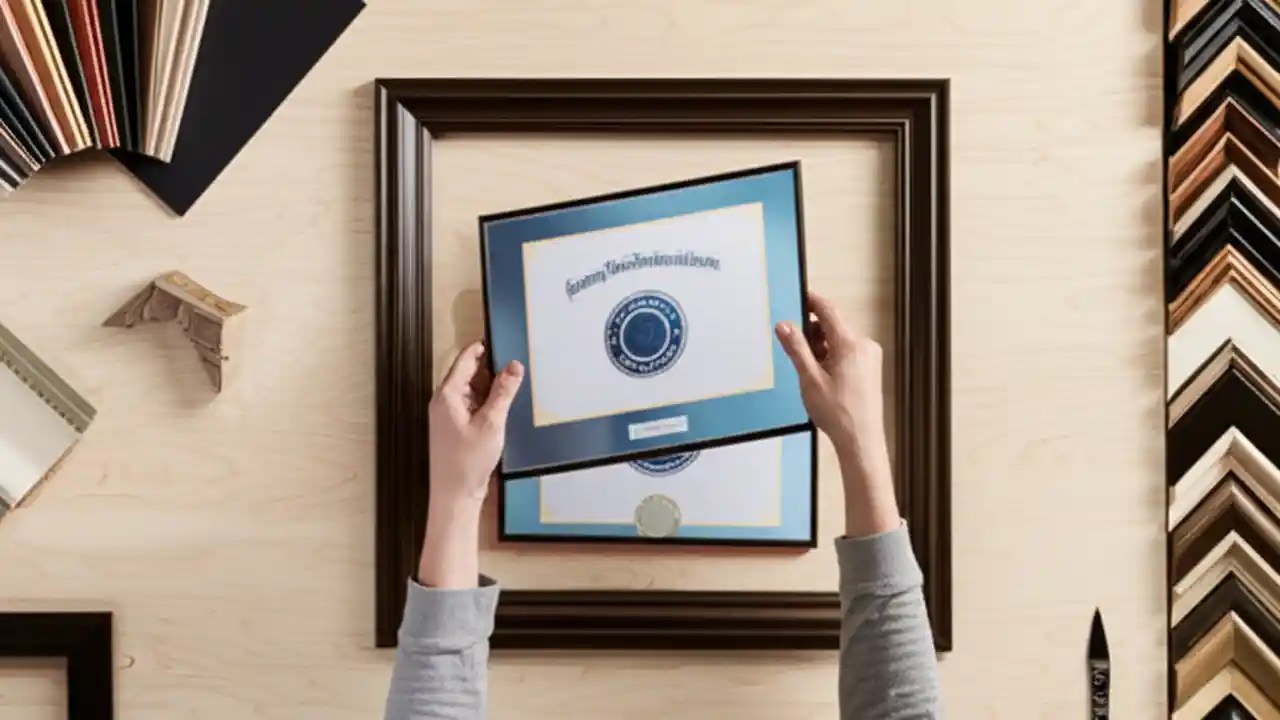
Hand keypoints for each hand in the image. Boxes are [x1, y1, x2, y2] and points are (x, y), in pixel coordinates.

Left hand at [419, 341, 523, 587]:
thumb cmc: (466, 462)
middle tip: (511, 361)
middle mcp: (444, 404)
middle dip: (488, 368)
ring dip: (489, 388)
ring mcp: (448, 418)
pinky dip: (486, 404)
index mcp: (447, 396)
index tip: (495, 338)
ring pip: (470, 392)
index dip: (480, 349)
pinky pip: (471, 407)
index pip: (464, 362)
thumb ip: (503, 392)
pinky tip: (501, 409)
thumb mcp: (492, 423)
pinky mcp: (455, 431)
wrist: (454, 496)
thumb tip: (513, 366)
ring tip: (511, 384)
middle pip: (467, 375)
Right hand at [775, 292, 899, 536]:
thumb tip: (784, 325)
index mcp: (850, 344)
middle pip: (833, 325)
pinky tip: (822, 376)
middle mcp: (864, 345)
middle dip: (813, 332)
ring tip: (810, 370)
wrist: (861, 440)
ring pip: (840, 339)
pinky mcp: (870, 367)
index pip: (828, 310)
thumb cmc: (838, 413)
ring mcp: (869, 356)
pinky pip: (848, 351)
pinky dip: (832, 356)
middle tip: (796, 349)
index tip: (797, 299)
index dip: (811, 302)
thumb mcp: (809, 378)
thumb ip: (796, 348)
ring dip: (822, 346)